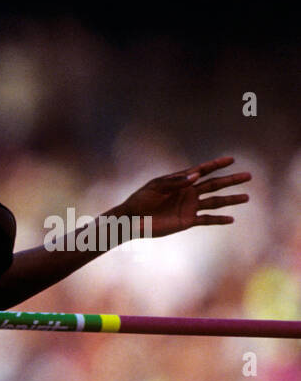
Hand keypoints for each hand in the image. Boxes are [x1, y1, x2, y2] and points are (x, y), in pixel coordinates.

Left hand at [111, 156, 249, 237]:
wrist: (131, 221)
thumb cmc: (140, 201)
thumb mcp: (155, 188)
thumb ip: (176, 181)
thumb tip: (196, 175)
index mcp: (181, 181)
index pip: (202, 170)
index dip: (217, 164)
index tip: (231, 159)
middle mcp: (188, 193)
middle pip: (214, 184)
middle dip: (231, 180)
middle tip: (248, 176)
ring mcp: (189, 207)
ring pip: (215, 201)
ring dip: (230, 200)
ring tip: (246, 197)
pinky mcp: (187, 221)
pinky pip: (206, 220)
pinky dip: (218, 220)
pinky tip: (231, 219)